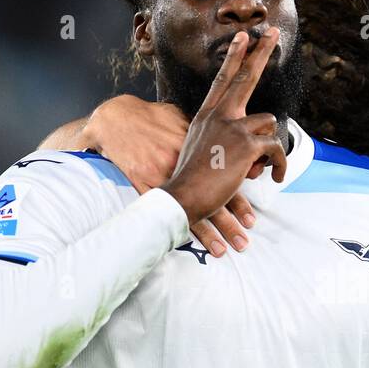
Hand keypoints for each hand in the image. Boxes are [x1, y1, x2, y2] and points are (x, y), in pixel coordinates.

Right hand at [78, 95, 256, 258]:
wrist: (117, 118)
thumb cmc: (153, 118)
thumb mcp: (184, 120)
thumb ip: (208, 135)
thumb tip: (233, 143)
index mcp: (197, 146)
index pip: (225, 175)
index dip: (239, 197)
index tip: (251, 215)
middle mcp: (183, 163)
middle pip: (212, 195)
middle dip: (231, 219)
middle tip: (246, 236)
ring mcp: (163, 176)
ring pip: (191, 208)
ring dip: (211, 231)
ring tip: (225, 249)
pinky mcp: (145, 185)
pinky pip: (165, 212)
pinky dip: (180, 229)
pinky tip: (189, 242)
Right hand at [161, 28, 286, 227]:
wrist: (180, 196)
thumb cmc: (190, 181)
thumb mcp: (202, 154)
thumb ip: (225, 146)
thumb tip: (248, 155)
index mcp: (207, 116)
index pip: (223, 79)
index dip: (234, 57)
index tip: (242, 37)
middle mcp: (219, 115)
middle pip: (245, 76)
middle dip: (261, 52)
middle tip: (272, 33)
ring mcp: (233, 127)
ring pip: (268, 122)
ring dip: (270, 146)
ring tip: (260, 167)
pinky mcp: (246, 145)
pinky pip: (275, 148)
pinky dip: (279, 165)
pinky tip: (275, 177)